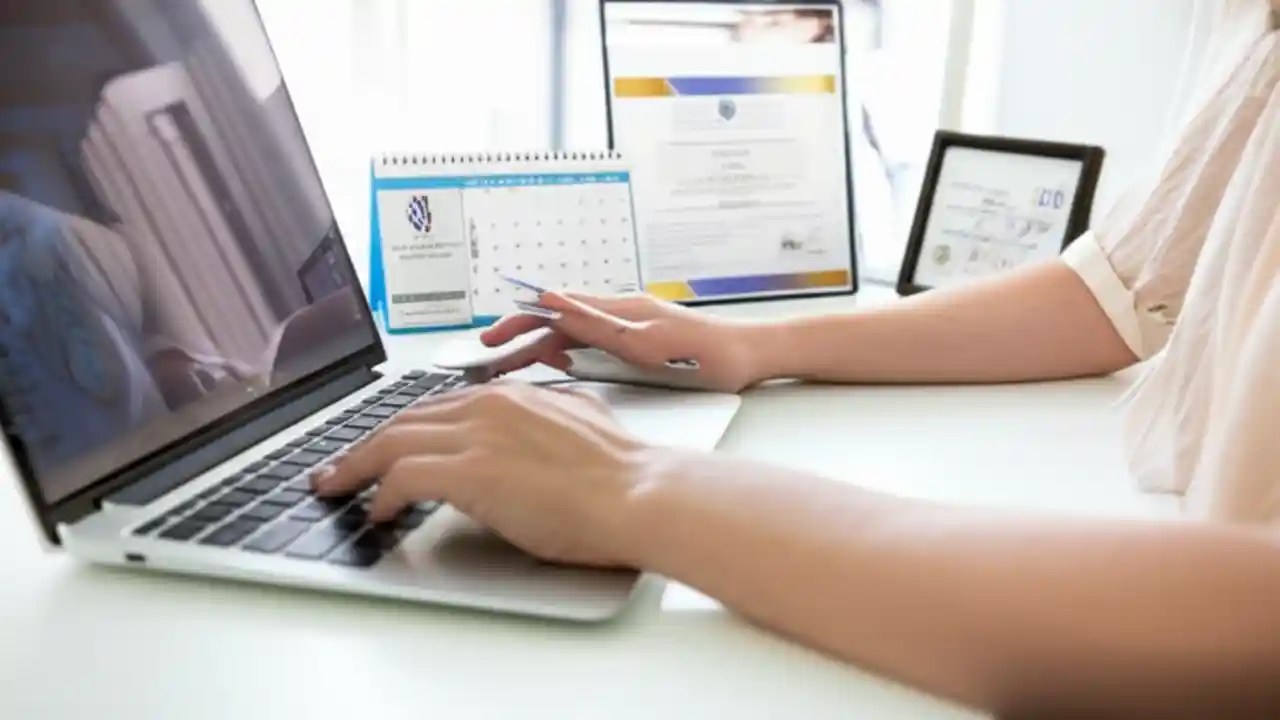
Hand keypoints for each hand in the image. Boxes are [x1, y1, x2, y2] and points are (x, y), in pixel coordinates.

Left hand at [310, 383, 656, 566]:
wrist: (637, 493)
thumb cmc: (619, 472)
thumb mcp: (580, 421)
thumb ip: (549, 416)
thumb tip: (542, 426)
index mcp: (510, 395)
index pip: (435, 407)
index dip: (400, 429)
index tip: (381, 446)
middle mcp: (487, 405)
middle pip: (402, 420)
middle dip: (363, 446)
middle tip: (337, 468)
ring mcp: (476, 436)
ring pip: (391, 442)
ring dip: (355, 467)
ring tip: (335, 488)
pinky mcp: (470, 471)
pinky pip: (403, 477)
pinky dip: (381, 495)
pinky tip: (377, 512)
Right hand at [479, 292, 761, 391]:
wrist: (752, 357)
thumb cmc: (710, 355)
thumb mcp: (647, 344)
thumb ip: (597, 326)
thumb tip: (552, 304)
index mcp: (618, 310)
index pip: (554, 308)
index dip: (517, 321)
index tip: (490, 340)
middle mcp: (620, 314)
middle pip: (556, 321)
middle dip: (519, 337)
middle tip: (490, 358)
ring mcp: (629, 327)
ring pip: (570, 333)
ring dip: (538, 346)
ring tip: (511, 366)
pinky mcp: (639, 341)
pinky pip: (590, 343)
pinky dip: (565, 352)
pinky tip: (558, 366)